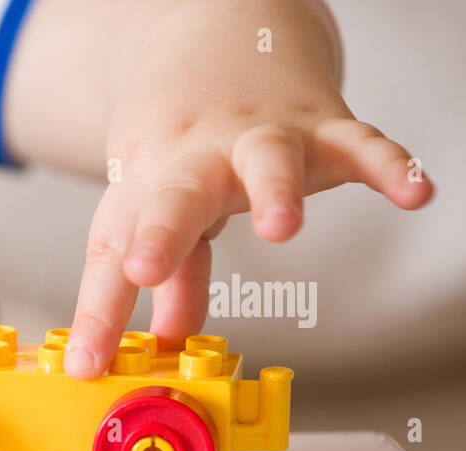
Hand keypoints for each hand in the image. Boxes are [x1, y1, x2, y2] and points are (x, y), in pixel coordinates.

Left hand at [59, 2, 434, 377]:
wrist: (220, 38)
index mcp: (145, 187)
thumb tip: (170, 339)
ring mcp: (259, 138)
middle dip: (160, 234)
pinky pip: (359, 143)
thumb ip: (174, 274)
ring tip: (281, 230)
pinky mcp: (322, 126)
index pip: (113, 253)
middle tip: (143, 271)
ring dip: (273, 191)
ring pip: (265, 158)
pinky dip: (388, 164)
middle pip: (174, 196)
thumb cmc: (185, 142)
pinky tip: (413, 194)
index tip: (85, 363)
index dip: (100, 311)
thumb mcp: (160, 204)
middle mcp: (197, 159)